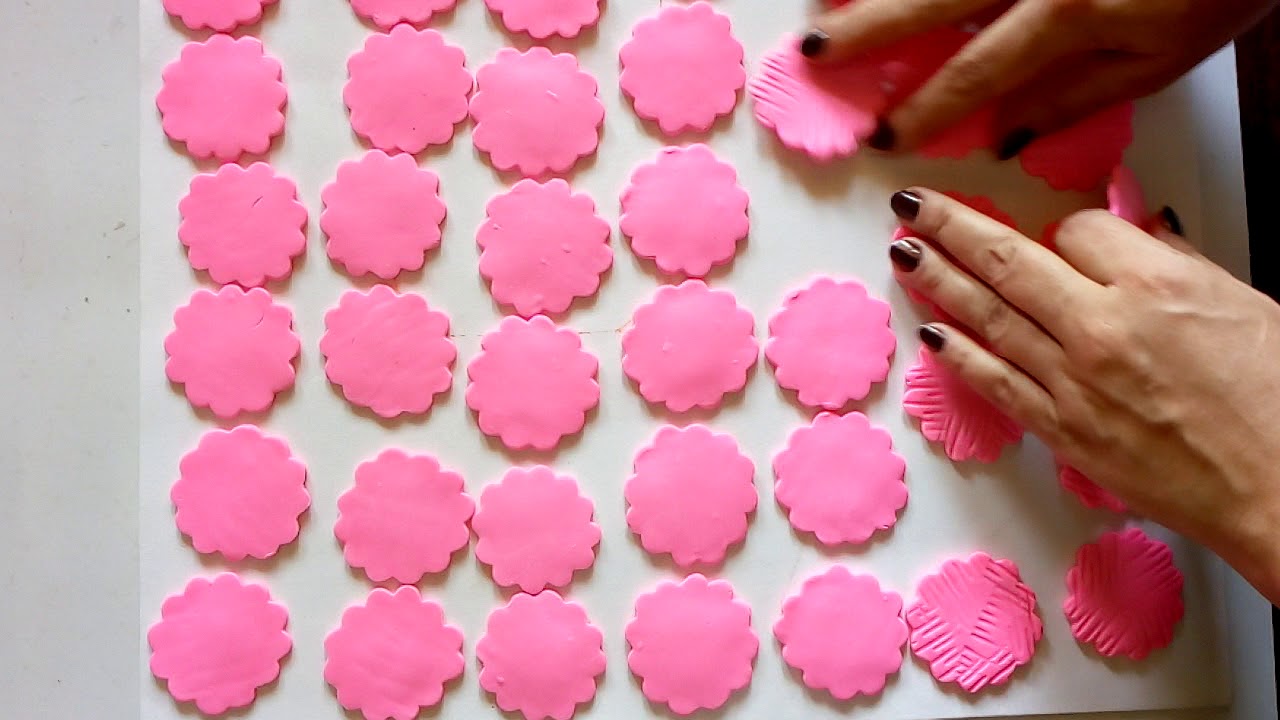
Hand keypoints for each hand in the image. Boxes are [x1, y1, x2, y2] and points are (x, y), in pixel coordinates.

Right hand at [802, 0, 1277, 155]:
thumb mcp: (1159, 58)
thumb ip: (1075, 95)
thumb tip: (1005, 133)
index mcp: (1064, 14)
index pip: (972, 72)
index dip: (923, 109)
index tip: (884, 136)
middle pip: (929, 2)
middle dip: (864, 32)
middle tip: (813, 55)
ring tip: (821, 4)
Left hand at [887, 188, 1279, 602]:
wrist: (1279, 487)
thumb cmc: (1276, 395)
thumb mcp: (1243, 303)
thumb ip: (1178, 263)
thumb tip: (1139, 230)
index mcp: (1154, 283)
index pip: (1078, 230)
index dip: (1065, 228)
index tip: (1060, 234)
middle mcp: (1101, 325)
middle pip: (1008, 261)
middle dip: (951, 226)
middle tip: (911, 205)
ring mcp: (1072, 379)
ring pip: (989, 316)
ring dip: (938, 280)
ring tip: (902, 252)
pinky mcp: (1061, 429)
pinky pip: (995, 382)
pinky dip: (958, 354)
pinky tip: (929, 330)